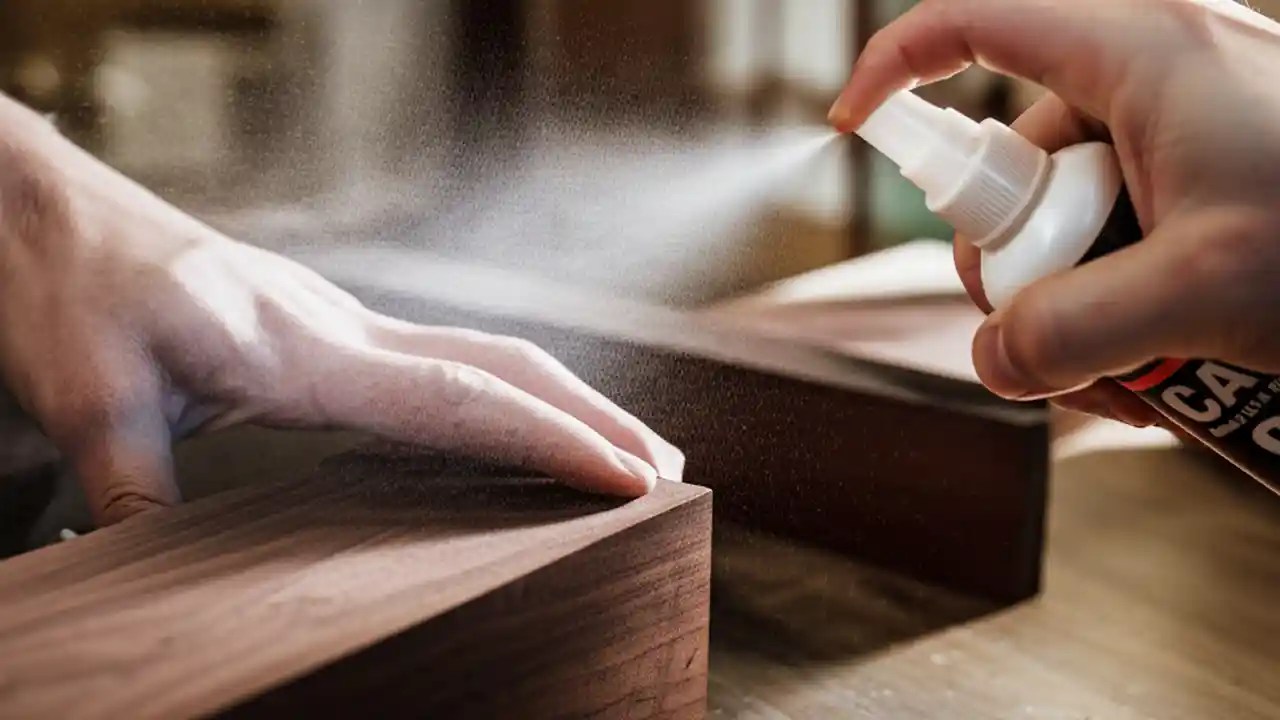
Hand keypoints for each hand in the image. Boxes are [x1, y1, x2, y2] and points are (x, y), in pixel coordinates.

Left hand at [0, 96, 682, 526]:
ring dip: (561, 401)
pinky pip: (440, 367)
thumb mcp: (83, 390)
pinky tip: (506, 429)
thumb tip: (142, 569)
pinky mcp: (320, 336)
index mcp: (309, 347)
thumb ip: (134, 482)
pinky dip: (502, 398)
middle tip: (670, 471)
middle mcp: (344, 332)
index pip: (465, 398)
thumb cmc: (61, 282)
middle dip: (595, 416)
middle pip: (505, 365)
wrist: (34, 203)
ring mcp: (338, 328)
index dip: (557, 439)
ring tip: (617, 453)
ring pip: (482, 358)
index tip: (634, 479)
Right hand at [829, 0, 1279, 426]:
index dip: (895, 68)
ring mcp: (1187, 122)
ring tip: (1142, 373)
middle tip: (1052, 340)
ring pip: (1073, 212)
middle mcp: (1155, 71)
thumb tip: (990, 360)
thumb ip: (1068, 335)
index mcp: (1139, 53)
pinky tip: (1169, 358)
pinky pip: (1127, 228)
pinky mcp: (1212, 168)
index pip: (972, 19)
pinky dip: (1126, 297)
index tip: (852, 128)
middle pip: (1018, 159)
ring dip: (1080, 302)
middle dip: (1017, 265)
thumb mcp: (1200, 294)